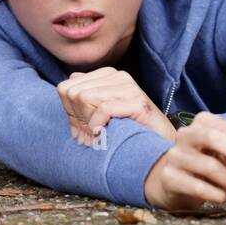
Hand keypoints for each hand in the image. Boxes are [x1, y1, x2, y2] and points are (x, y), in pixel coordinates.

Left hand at [57, 67, 176, 145]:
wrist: (159, 149)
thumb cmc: (128, 132)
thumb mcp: (101, 113)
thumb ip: (85, 97)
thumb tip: (67, 85)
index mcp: (107, 75)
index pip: (66, 88)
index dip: (69, 112)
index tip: (82, 128)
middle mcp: (118, 76)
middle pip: (74, 93)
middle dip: (77, 118)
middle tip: (89, 135)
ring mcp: (129, 87)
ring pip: (85, 98)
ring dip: (88, 124)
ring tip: (98, 136)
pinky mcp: (138, 102)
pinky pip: (103, 109)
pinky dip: (98, 125)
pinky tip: (103, 135)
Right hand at [143, 113, 225, 210]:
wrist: (175, 182)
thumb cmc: (210, 162)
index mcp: (204, 122)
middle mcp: (186, 134)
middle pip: (214, 138)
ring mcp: (175, 155)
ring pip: (208, 165)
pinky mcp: (168, 177)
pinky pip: (195, 185)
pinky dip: (215, 193)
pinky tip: (225, 197)